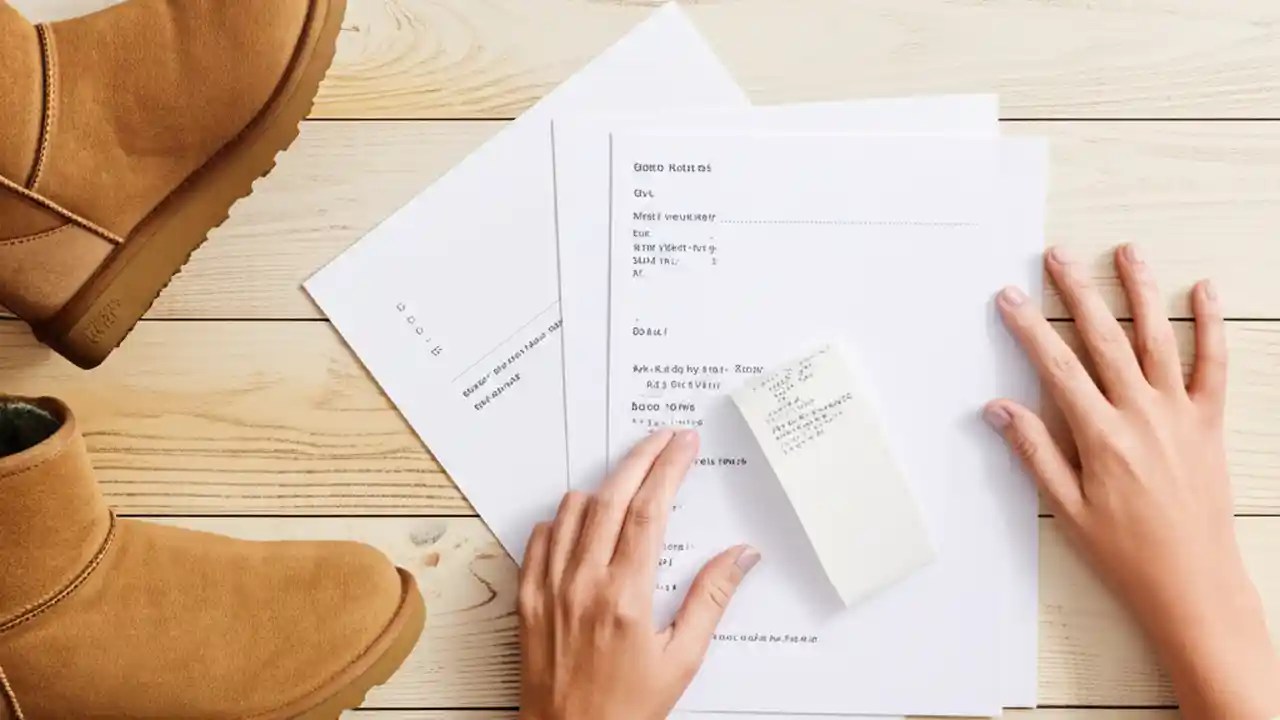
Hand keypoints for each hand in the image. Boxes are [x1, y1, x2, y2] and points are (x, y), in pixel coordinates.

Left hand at [517, 429, 759, 719]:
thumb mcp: (682, 659)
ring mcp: (551, 589)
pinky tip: (579, 520)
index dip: (669, 468)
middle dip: (640, 458)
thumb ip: (710, 600)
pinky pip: (540, 540)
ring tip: (627, 479)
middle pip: (612, 497)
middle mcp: (584, 583)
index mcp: (626, 595)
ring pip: (571, 511)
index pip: (651, 510)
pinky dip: (561, 519)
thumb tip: (741, 556)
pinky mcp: (528, 600)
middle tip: (662, 438)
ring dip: (602, 487)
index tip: (684, 445)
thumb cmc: (627, 709)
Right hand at [985, 245, 1278, 718]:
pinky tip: (1204, 292)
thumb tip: (998, 409)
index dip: (1031, 328)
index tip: (1010, 298)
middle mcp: (1142, 416)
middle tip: (1056, 256)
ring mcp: (1180, 415)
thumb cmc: (1126, 552)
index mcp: (1102, 437)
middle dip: (1077, 293)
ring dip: (1139, 292)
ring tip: (1125, 253)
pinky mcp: (1209, 423)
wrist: (1193, 583)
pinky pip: (1213, 365)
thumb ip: (1034, 453)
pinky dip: (1210, 326)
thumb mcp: (1067, 509)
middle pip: (1104, 339)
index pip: (1057, 367)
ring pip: (1157, 339)